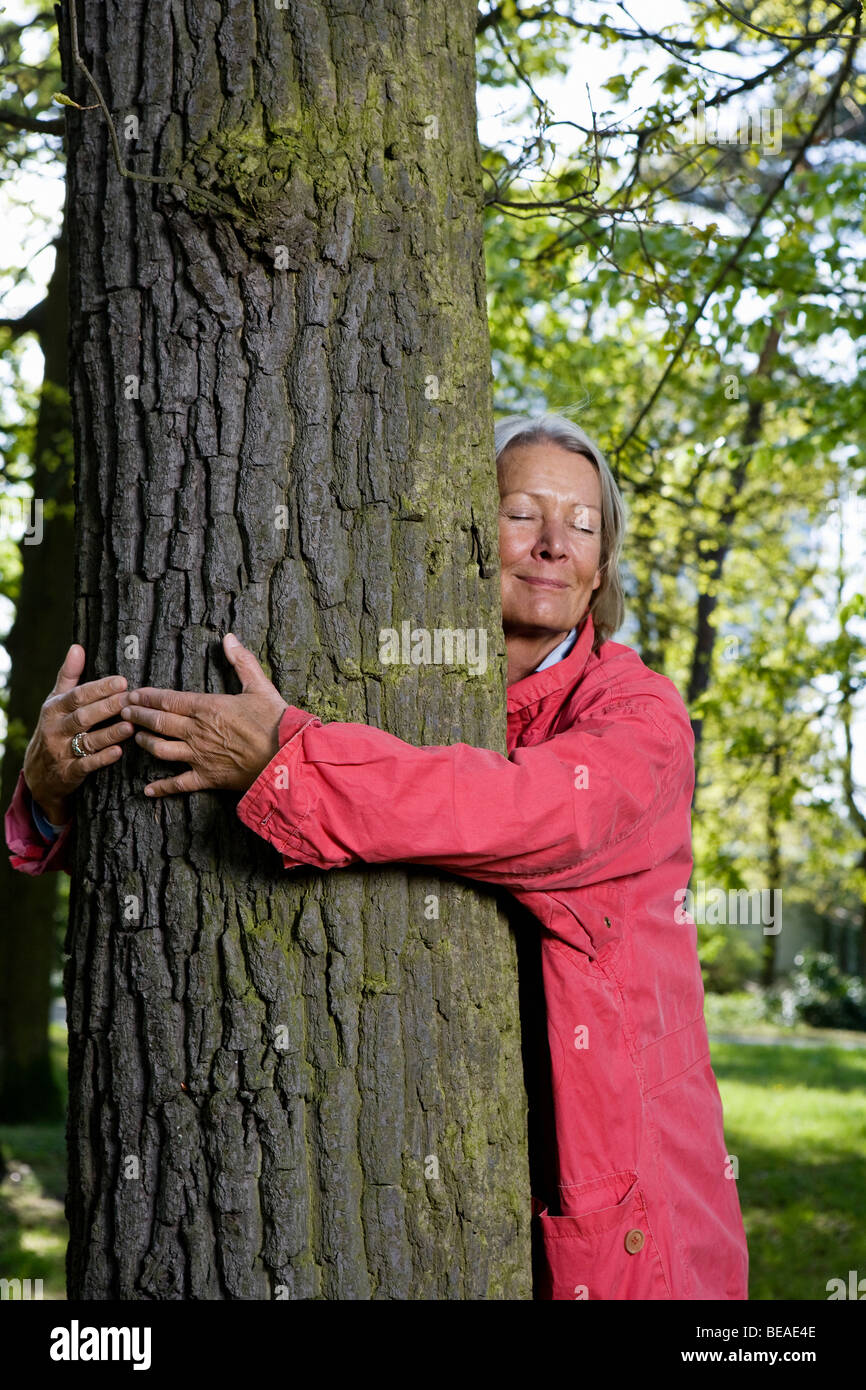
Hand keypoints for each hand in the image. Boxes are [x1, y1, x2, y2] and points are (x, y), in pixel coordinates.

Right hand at [22, 645, 134, 823]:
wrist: (39, 772)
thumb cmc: (54, 728)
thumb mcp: (56, 702)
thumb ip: (68, 676)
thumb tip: (77, 647)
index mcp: (54, 709)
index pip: (77, 696)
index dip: (100, 688)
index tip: (122, 681)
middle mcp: (56, 729)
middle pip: (82, 717)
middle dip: (107, 707)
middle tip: (130, 699)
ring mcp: (61, 752)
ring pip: (86, 741)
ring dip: (109, 733)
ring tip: (130, 725)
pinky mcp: (69, 773)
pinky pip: (86, 765)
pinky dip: (102, 759)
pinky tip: (119, 752)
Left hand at [121, 634, 288, 797]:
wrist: (285, 757)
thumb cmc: (275, 721)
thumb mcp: (260, 686)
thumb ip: (241, 661)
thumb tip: (228, 638)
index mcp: (207, 707)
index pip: (168, 700)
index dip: (147, 697)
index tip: (132, 694)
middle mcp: (196, 731)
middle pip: (158, 722)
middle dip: (138, 716)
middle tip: (122, 711)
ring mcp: (199, 756)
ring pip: (161, 749)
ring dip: (145, 743)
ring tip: (135, 738)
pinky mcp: (206, 777)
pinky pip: (178, 784)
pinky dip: (162, 787)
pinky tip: (148, 790)